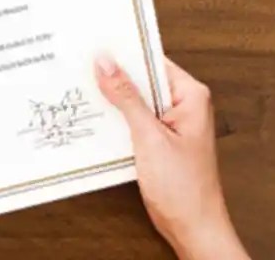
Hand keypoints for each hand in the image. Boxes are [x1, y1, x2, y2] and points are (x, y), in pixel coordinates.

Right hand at [94, 56, 249, 259]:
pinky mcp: (158, 142)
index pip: (152, 61)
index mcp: (190, 96)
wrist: (193, 228)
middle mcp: (183, 106)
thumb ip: (127, 98)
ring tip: (84, 93)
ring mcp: (170, 124)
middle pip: (142, 80)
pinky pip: (133, 121)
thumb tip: (107, 64)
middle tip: (82, 69)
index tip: (96, 47)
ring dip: (113, 102)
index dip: (124, 53)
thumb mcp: (150, 137)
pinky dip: (116, 121)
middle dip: (114, 78)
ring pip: (135, 101)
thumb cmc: (185, 189)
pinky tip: (97, 121)